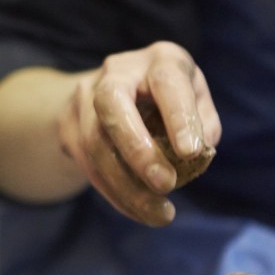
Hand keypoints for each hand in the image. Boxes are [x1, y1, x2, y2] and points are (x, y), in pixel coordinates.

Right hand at [59, 41, 220, 225]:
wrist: (115, 91)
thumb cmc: (171, 97)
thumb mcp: (196, 100)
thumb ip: (203, 123)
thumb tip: (199, 153)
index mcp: (159, 60)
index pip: (166, 82)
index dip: (178, 116)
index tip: (191, 152)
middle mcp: (117, 72)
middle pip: (112, 105)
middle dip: (137, 149)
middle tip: (165, 184)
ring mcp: (86, 98)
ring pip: (96, 144)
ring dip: (127, 186)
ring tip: (160, 215)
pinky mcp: (70, 127)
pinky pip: (89, 167)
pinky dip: (116, 195)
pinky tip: (139, 212)